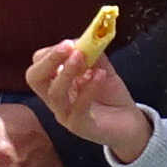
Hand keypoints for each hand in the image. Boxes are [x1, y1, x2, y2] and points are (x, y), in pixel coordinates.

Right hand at [27, 31, 146, 159]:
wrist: (131, 123)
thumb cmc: (111, 96)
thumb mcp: (102, 69)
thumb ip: (93, 54)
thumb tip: (85, 39)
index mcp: (56, 83)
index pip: (39, 66)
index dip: (51, 53)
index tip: (70, 43)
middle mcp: (55, 100)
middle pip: (34, 79)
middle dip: (49, 60)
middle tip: (67, 46)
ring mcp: (66, 115)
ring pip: (55, 94)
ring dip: (68, 71)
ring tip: (82, 57)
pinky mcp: (81, 127)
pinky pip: (78, 108)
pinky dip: (88, 89)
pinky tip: (100, 75)